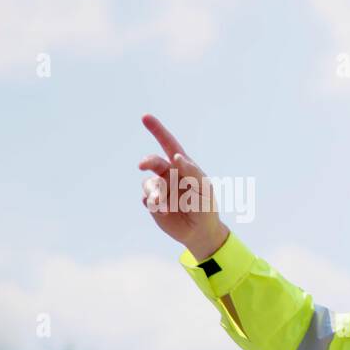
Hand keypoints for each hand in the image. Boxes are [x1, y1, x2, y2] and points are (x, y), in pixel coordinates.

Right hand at [138, 114, 226, 259]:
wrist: (200, 232)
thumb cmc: (205, 207)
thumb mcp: (204, 189)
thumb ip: (191, 172)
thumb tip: (176, 157)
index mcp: (183, 167)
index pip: (169, 145)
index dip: (158, 131)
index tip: (145, 117)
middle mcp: (168, 175)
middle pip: (153, 162)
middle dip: (148, 161)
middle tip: (143, 164)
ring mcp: (160, 188)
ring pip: (148, 183)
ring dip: (155, 192)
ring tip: (165, 204)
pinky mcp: (153, 203)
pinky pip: (147, 198)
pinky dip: (154, 203)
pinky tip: (165, 210)